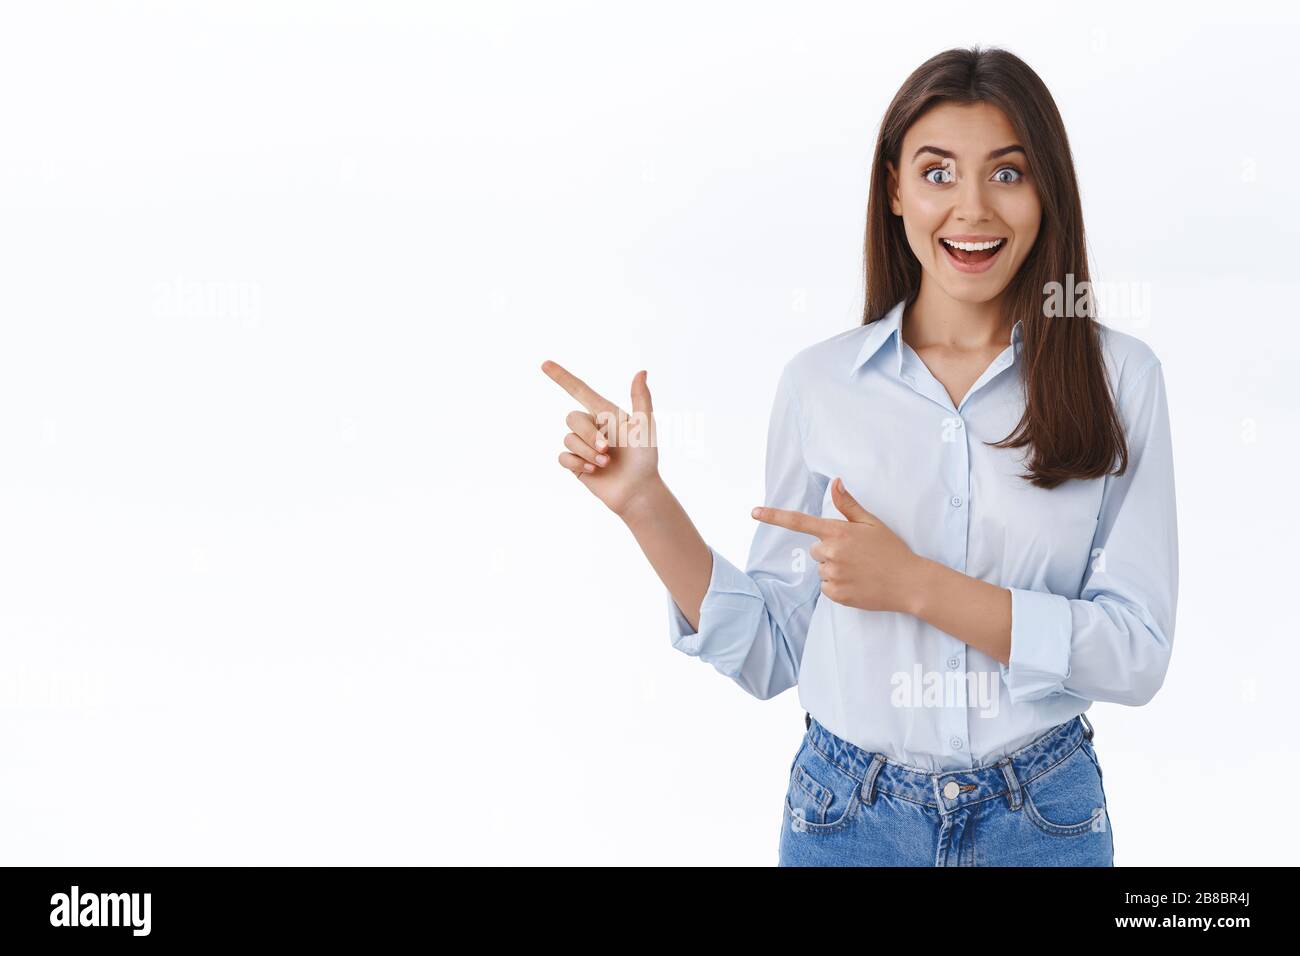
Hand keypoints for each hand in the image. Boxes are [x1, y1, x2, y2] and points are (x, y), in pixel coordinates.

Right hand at [541, 360, 660, 517]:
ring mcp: (583, 446)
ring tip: (606, 464)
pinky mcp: (576, 464)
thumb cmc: (645, 458)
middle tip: (607, 449)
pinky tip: (593, 471)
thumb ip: (641, 398)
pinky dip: (577, 463)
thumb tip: (642, 371)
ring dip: (587, 452)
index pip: (579, 390)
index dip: (562, 377)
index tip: (544, 364)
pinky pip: (563, 457)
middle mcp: (592, 427)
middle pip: (572, 418)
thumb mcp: (645, 426)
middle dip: (588, 434)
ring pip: (569, 439)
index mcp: (606, 413)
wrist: (639, 491)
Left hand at [751, 476, 926, 614]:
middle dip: (830, 551)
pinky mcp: (836, 595)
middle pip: (815, 550)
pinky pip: (826, 588)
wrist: (910, 583)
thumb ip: (848, 505)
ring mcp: (833, 575)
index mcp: (838, 532)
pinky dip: (838, 586)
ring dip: (835, 569)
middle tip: (856, 555)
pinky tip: (857, 583)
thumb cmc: (892, 550)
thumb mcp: (872, 523)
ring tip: (860, 570)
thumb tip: (835, 482)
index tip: (754, 512)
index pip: (799, 521)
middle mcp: (832, 553)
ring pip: (821, 569)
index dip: (774, 516)